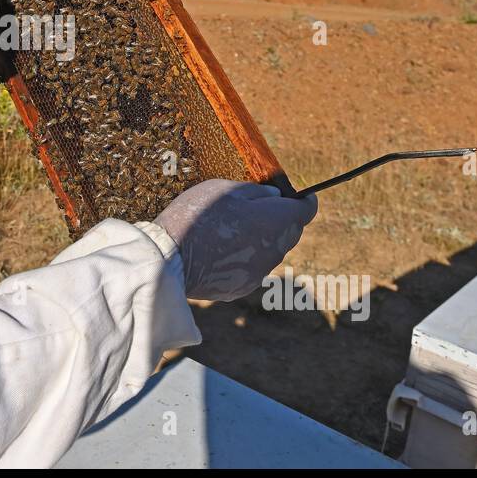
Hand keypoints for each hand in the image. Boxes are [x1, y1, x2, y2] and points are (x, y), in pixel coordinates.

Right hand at [154, 180, 316, 301]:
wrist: (170, 259)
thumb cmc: (198, 216)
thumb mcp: (224, 189)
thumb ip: (255, 192)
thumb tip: (273, 197)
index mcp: (276, 222)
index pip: (306, 210)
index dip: (305, 200)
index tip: (300, 194)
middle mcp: (275, 251)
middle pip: (290, 232)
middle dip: (282, 219)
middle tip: (260, 208)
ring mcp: (259, 273)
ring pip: (270, 252)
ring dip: (261, 240)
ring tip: (232, 229)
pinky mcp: (241, 288)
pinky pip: (251, 268)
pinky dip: (244, 258)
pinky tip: (219, 250)